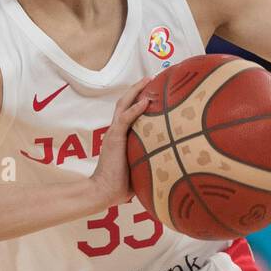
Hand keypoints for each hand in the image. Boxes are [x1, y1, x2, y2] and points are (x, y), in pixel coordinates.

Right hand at [88, 76, 153, 208]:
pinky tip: (146, 100)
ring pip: (123, 105)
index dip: (138, 101)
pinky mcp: (114, 138)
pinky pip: (125, 118)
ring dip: (136, 91)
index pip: (128, 113)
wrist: (103, 192)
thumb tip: (168, 169)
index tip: (152, 92)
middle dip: (137, 89)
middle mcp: (115, 131)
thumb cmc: (119, 187)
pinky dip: (135, 108)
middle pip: (125, 103)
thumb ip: (148, 164)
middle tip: (152, 78)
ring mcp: (114, 133)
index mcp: (120, 138)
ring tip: (149, 80)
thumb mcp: (138, 171)